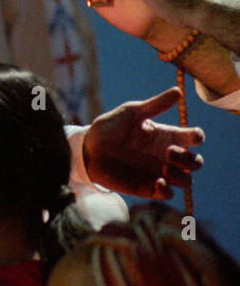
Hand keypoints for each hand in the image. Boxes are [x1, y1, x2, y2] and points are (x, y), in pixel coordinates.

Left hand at [83, 88, 203, 198]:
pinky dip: (168, 191)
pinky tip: (158, 181)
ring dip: (182, 176)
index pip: (193, 138)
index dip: (197, 137)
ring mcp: (158, 172)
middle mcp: (166, 156)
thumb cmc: (109, 128)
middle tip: (169, 152)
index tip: (191, 136)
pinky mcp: (147, 187)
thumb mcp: (131, 112)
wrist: (87, 149)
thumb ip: (154, 105)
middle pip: (195, 162)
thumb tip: (177, 91)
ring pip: (186, 180)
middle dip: (191, 159)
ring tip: (165, 169)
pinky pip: (167, 194)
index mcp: (166, 136)